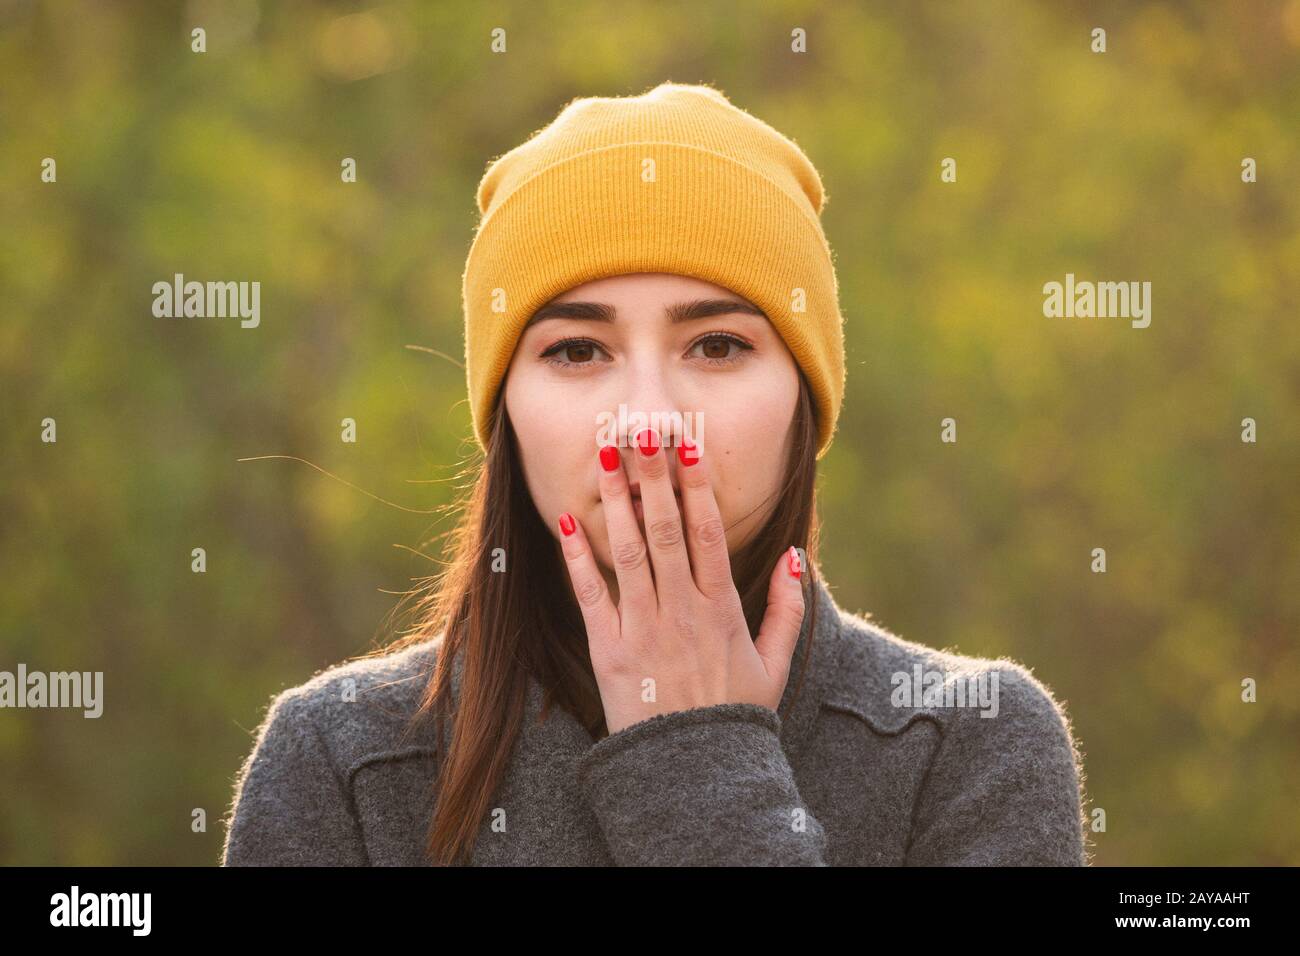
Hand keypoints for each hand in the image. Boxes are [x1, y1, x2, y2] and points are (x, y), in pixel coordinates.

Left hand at [556, 426, 805, 735]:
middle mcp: (683, 609)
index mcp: (722, 608)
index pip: (707, 532)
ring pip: (630, 551)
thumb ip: (788, 609)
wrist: (693, 773)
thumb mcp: (776, 664)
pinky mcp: (610, 650)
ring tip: (603, 453)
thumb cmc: (734, 717)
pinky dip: (579, 556)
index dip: (695, 485)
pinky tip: (567, 519)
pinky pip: (592, 595)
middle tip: (638, 427)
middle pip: (666, 529)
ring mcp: (645, 628)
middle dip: (651, 475)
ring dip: (616, 499)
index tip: (686, 445)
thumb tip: (796, 557)